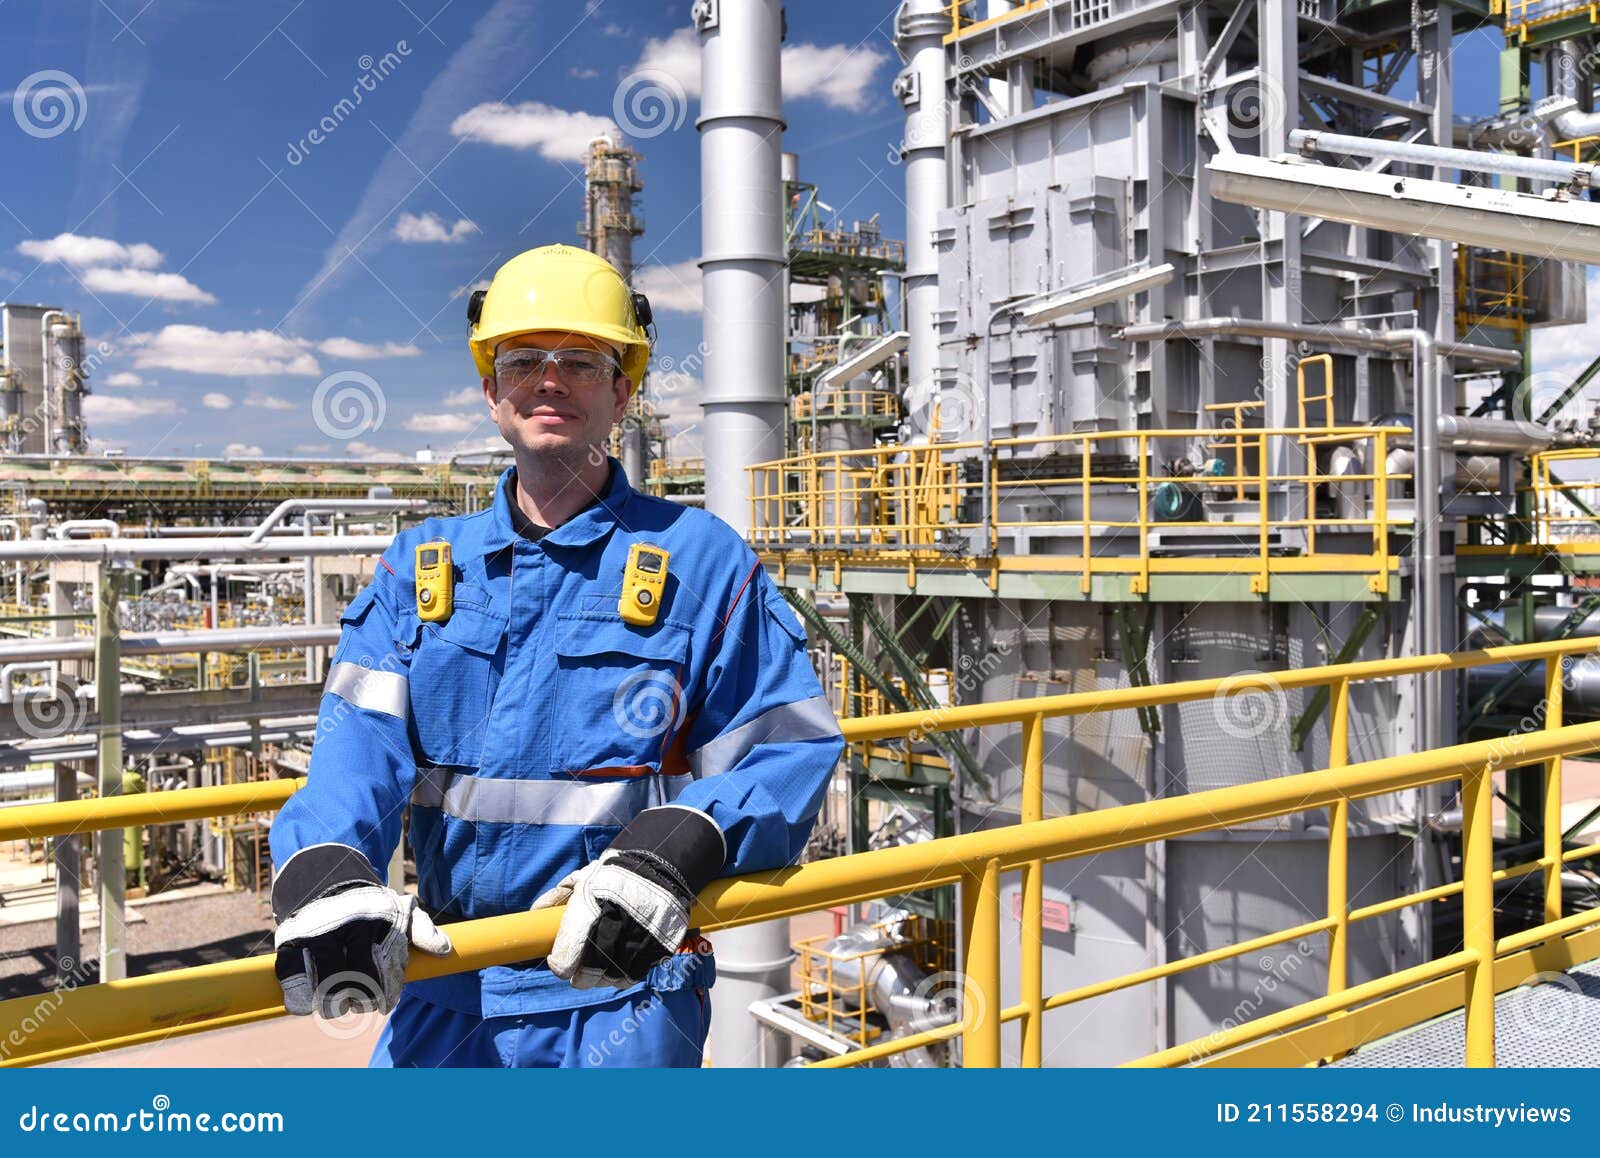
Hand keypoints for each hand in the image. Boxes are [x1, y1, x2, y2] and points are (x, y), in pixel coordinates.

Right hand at [273, 885, 452, 1016]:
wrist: (324, 879)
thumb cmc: (369, 904)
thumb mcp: (401, 910)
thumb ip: (422, 930)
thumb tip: (444, 950)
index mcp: (377, 925)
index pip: (383, 976)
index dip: (385, 996)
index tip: (385, 1001)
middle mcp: (346, 932)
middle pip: (356, 988)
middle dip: (361, 1002)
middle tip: (361, 1002)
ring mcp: (315, 940)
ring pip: (326, 994)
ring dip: (334, 1005)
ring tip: (339, 1000)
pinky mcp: (289, 948)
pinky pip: (297, 990)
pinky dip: (304, 1002)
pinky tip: (313, 997)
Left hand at [532, 806, 723, 989]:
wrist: (660, 866)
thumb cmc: (614, 874)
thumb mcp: (583, 877)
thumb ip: (557, 896)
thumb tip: (534, 912)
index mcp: (589, 910)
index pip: (566, 959)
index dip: (559, 965)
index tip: (558, 961)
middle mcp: (613, 929)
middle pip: (587, 975)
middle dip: (579, 977)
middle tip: (578, 972)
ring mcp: (637, 942)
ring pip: (610, 979)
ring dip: (600, 978)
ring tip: (599, 968)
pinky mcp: (657, 949)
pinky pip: (633, 976)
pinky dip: (623, 976)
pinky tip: (618, 965)